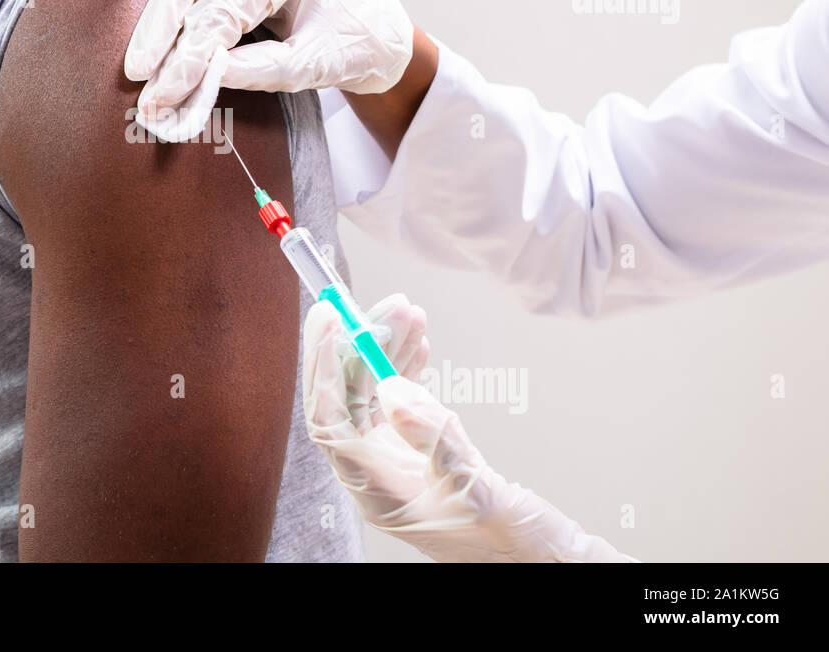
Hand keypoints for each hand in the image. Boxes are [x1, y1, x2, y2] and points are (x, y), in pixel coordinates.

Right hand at [107, 0, 415, 141]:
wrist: (358, 21)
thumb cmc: (337, 43)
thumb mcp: (313, 65)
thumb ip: (264, 69)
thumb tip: (209, 74)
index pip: (225, 18)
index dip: (191, 61)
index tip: (167, 98)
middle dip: (164, 43)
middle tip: (144, 89)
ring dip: (154, 19)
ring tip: (136, 64)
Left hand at [304, 294, 634, 561]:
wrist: (545, 562)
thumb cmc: (512, 543)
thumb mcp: (477, 489)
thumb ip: (437, 440)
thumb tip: (393, 390)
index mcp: (374, 491)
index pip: (328, 418)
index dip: (323, 366)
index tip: (330, 320)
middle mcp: (374, 474)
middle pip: (348, 396)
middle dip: (364, 345)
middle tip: (387, 305)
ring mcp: (394, 461)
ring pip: (374, 394)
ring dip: (388, 350)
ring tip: (410, 313)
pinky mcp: (418, 453)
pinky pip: (398, 402)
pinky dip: (406, 369)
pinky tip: (420, 344)